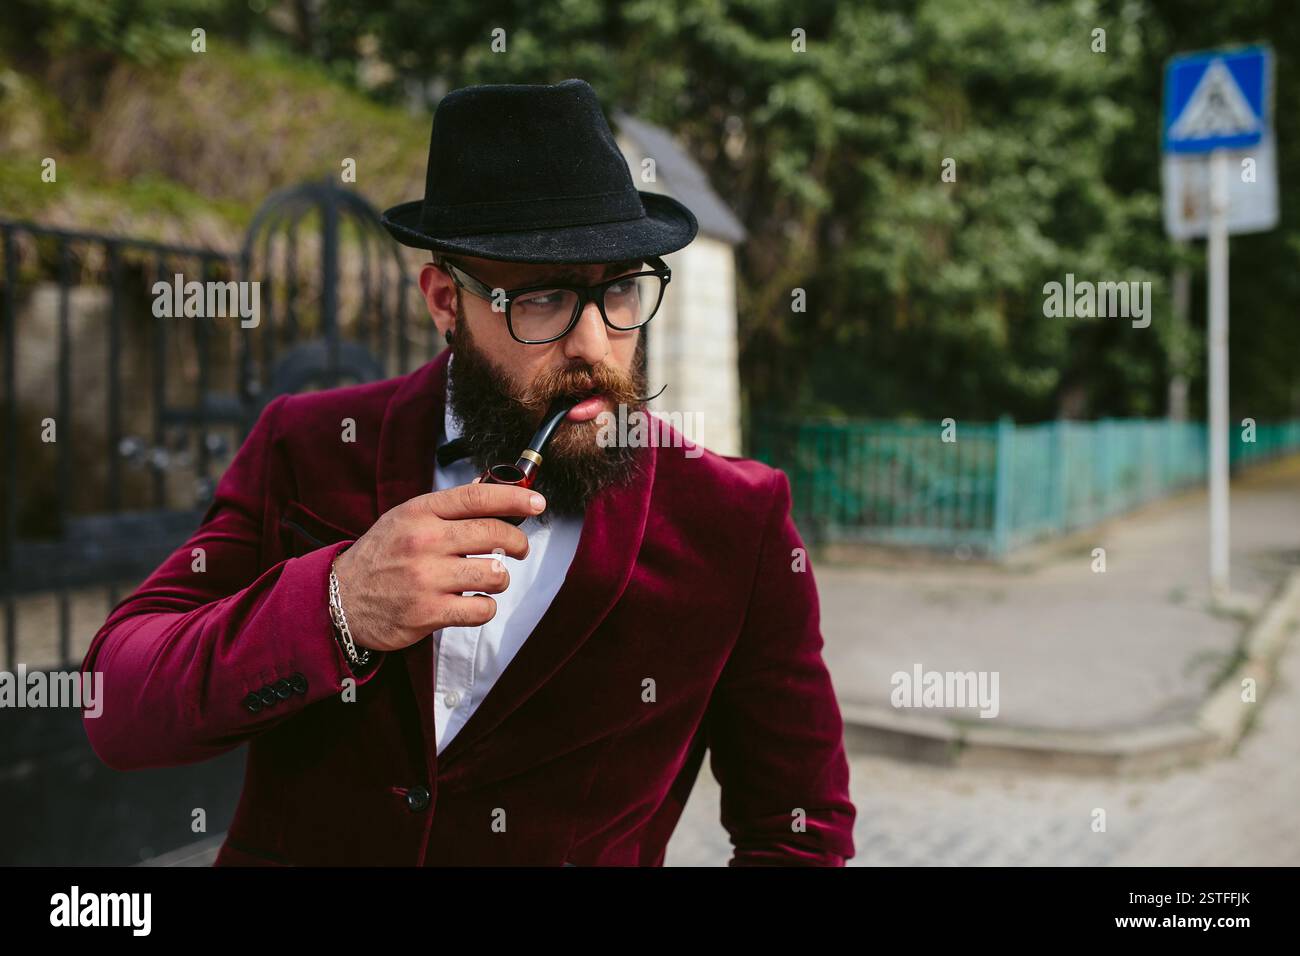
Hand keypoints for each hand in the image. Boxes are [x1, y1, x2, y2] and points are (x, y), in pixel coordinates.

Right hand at [332, 482, 544, 651]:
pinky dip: (485, 608)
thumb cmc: (382, 555)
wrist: (340, 599)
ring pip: (495, 574)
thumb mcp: (405, 519)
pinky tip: (471, 603)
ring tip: (487, 579)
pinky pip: (482, 609)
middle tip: (519, 550)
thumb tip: (491, 489)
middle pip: (494, 534)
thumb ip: (447, 508)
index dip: (515, 499)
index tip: (538, 504)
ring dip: (499, 578)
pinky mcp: (428, 613)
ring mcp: (426, 578)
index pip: (478, 497)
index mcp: (420, 512)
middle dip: (517, 543)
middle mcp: (424, 541)